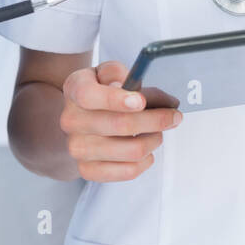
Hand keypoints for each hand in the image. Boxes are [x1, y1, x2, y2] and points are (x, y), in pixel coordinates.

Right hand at [59, 59, 182, 181]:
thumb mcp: (106, 72)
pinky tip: (147, 151)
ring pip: (130, 150)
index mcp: (75, 89)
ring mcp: (77, 147)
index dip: (116, 99)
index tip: (141, 101)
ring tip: (158, 133)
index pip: (88, 95)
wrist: (81, 118)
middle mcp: (71, 120)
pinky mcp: (87, 169)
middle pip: (119, 125)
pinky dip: (145, 161)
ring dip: (153, 140)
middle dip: (155, 120)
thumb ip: (119, 73)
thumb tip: (136, 88)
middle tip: (173, 116)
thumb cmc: (100, 92)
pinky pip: (127, 171)